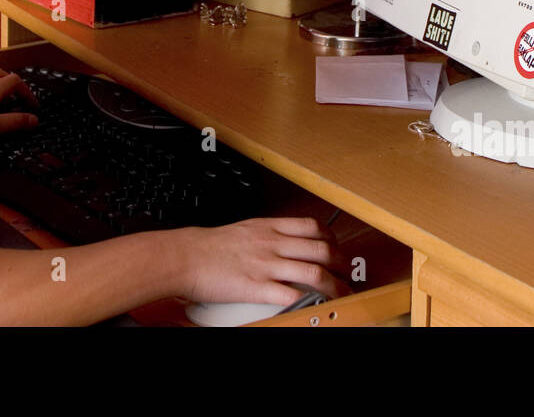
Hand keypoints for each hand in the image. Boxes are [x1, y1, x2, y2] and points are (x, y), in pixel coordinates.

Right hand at [177, 217, 348, 306]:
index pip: (312, 226)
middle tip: (347, 272)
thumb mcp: (244, 229)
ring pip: (314, 272)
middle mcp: (273, 243)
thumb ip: (266, 234)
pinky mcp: (258, 286)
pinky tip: (315, 306)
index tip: (337, 248)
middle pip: (320, 249)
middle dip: (341, 263)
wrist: (186, 256)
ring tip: (341, 293)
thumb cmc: (210, 245)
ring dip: (334, 285)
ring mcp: (267, 265)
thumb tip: (283, 242)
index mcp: (269, 227)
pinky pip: (291, 294)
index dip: (332, 238)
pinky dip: (308, 301)